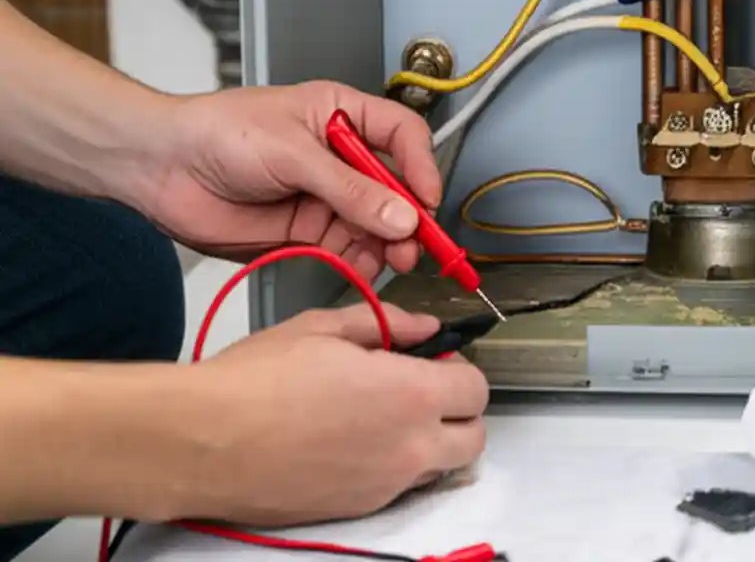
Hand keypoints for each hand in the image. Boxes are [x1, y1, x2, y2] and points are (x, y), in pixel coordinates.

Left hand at [147, 81, 439, 278]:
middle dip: (409, 216)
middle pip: (396, 188)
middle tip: (415, 243)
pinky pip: (348, 249)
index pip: (403, 137)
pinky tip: (365, 267)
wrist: (161, 168)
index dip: (421, 167)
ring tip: (393, 259)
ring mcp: (325, 196)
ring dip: (389, 243)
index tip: (427, 199)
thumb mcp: (292, 153)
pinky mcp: (307, 231)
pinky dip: (362, 261)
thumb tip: (401, 216)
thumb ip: (349, 189)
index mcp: (342, 116)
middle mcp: (340, 157)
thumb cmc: (217, 133)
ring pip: (376, 224)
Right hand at [183, 303, 487, 525]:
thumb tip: (425, 328)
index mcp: (412, 393)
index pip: (476, 387)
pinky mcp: (359, 509)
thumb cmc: (256, 379)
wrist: (200, 442)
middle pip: (474, 437)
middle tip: (421, 392)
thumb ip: (388, 323)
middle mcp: (411, 446)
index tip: (433, 360)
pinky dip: (395, 467)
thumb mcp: (323, 328)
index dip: (458, 369)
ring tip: (386, 419)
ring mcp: (387, 484)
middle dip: (459, 413)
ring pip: (441, 468)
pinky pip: (400, 488)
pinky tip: (355, 445)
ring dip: (432, 443)